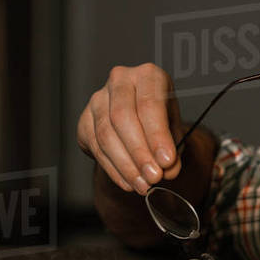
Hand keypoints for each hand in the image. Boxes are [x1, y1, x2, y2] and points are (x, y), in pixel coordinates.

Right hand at [77, 63, 183, 194]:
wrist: (138, 120)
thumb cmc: (159, 120)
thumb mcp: (174, 131)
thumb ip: (174, 148)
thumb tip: (169, 169)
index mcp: (148, 75)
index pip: (149, 104)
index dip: (157, 136)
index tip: (167, 161)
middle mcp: (120, 80)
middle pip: (123, 118)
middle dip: (140, 152)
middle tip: (154, 177)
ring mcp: (98, 99)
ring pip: (107, 135)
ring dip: (126, 165)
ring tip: (143, 184)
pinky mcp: (84, 120)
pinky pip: (97, 148)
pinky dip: (114, 169)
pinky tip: (128, 182)